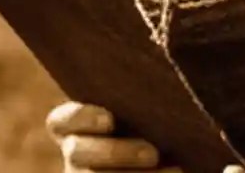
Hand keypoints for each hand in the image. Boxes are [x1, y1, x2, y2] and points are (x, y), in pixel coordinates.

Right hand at [47, 101, 175, 171]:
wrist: (182, 156)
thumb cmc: (173, 124)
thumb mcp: (165, 107)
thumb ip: (161, 96)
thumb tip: (178, 81)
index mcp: (85, 128)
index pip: (62, 121)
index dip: (79, 117)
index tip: (109, 118)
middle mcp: (81, 156)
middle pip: (77, 154)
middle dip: (115, 153)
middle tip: (154, 152)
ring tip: (176, 170)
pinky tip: (179, 171)